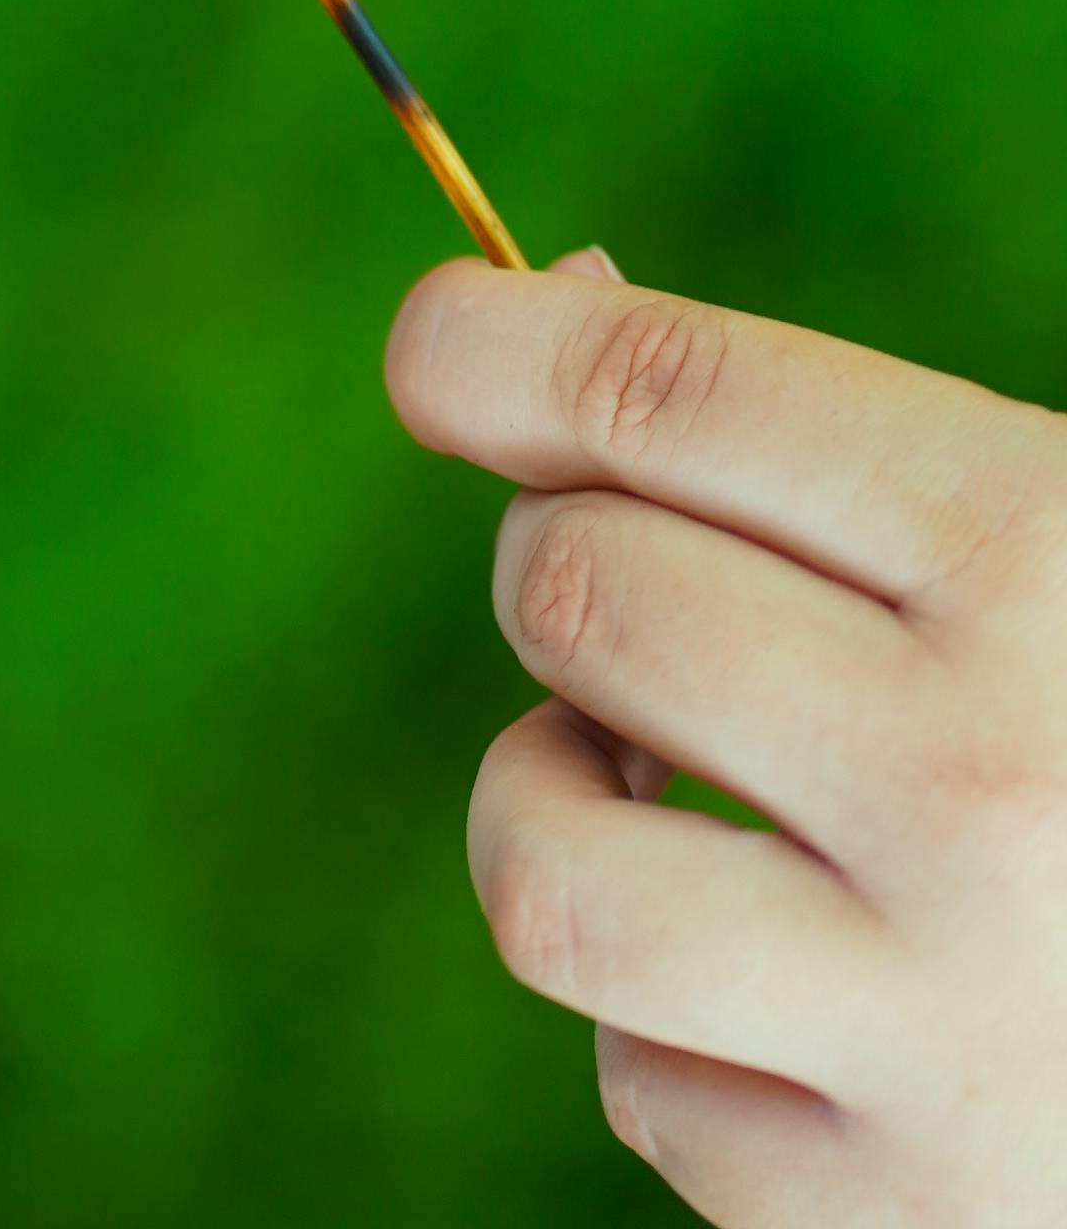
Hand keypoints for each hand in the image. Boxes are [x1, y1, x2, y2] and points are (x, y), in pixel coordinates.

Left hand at [387, 256, 1066, 1225]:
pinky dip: (676, 1024)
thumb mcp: (1057, 544)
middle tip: (649, 603)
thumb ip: (822, 447)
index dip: (491, 345)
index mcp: (1043, 559)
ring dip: (551, 796)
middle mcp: (981, 785)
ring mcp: (937, 1026)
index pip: (662, 394)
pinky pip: (641, 1081)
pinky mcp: (898, 1223)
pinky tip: (796, 989)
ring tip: (659, 785)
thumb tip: (539, 309)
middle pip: (578, 591)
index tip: (441, 345)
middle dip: (564, 565)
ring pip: (542, 863)